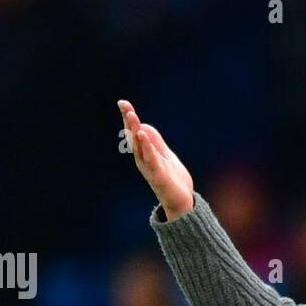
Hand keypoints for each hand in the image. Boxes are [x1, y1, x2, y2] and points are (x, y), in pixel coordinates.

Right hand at [118, 100, 194, 220]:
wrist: (182, 202)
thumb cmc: (172, 180)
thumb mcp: (164, 156)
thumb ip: (156, 143)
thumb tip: (143, 127)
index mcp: (145, 154)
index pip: (135, 133)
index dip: (129, 118)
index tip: (123, 103)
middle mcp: (143, 160)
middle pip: (134, 137)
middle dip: (129, 121)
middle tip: (124, 105)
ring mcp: (149, 167)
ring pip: (139, 146)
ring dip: (135, 130)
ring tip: (131, 115)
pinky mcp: (158, 175)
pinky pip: (151, 158)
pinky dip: (146, 146)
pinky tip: (143, 134)